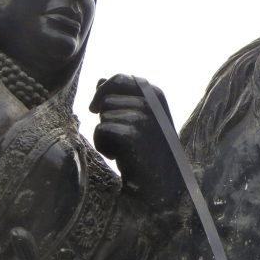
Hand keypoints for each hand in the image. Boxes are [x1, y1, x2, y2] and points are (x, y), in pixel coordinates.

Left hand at [90, 74, 182, 210]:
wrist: (162, 181)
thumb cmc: (148, 149)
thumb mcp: (139, 118)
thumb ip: (122, 97)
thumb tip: (100, 80)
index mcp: (155, 93)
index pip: (119, 78)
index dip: (103, 92)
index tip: (97, 109)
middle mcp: (151, 101)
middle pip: (106, 98)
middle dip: (104, 116)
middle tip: (117, 135)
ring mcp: (144, 117)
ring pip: (103, 115)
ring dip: (105, 134)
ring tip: (121, 148)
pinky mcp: (133, 133)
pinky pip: (101, 130)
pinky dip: (103, 145)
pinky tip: (118, 156)